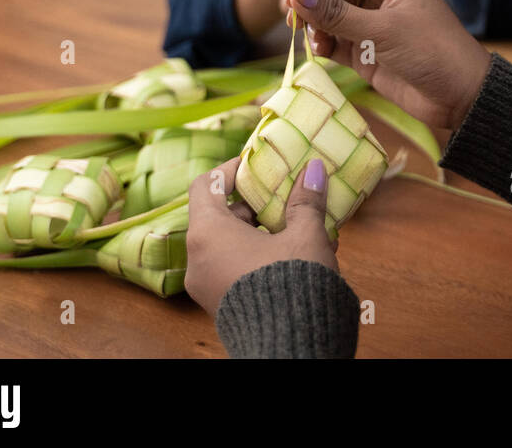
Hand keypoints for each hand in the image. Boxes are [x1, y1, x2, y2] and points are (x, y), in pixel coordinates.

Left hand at [185, 156, 336, 316]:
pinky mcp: (222, 304)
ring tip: (303, 227)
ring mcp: (207, 285)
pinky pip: (236, 267)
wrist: (292, 346)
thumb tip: (313, 168)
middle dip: (257, 204)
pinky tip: (300, 255)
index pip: (206, 185)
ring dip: (264, 231)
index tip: (256, 165)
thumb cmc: (292, 281)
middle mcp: (198, 259)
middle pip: (221, 215)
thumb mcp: (305, 235)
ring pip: (231, 244)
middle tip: (288, 196)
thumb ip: (306, 200)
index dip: (230, 170)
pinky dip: (260, 254)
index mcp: (208, 234)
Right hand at [285, 0, 491, 128]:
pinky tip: (322, 50)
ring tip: (315, 39)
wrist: (458, 96)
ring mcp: (369, 21)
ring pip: (327, 13)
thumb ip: (337, 13)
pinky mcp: (363, 48)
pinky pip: (333, 38)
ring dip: (314, 24)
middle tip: (292, 19)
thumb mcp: (383, 29)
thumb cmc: (431, 51)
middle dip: (310, 1)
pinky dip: (323, 43)